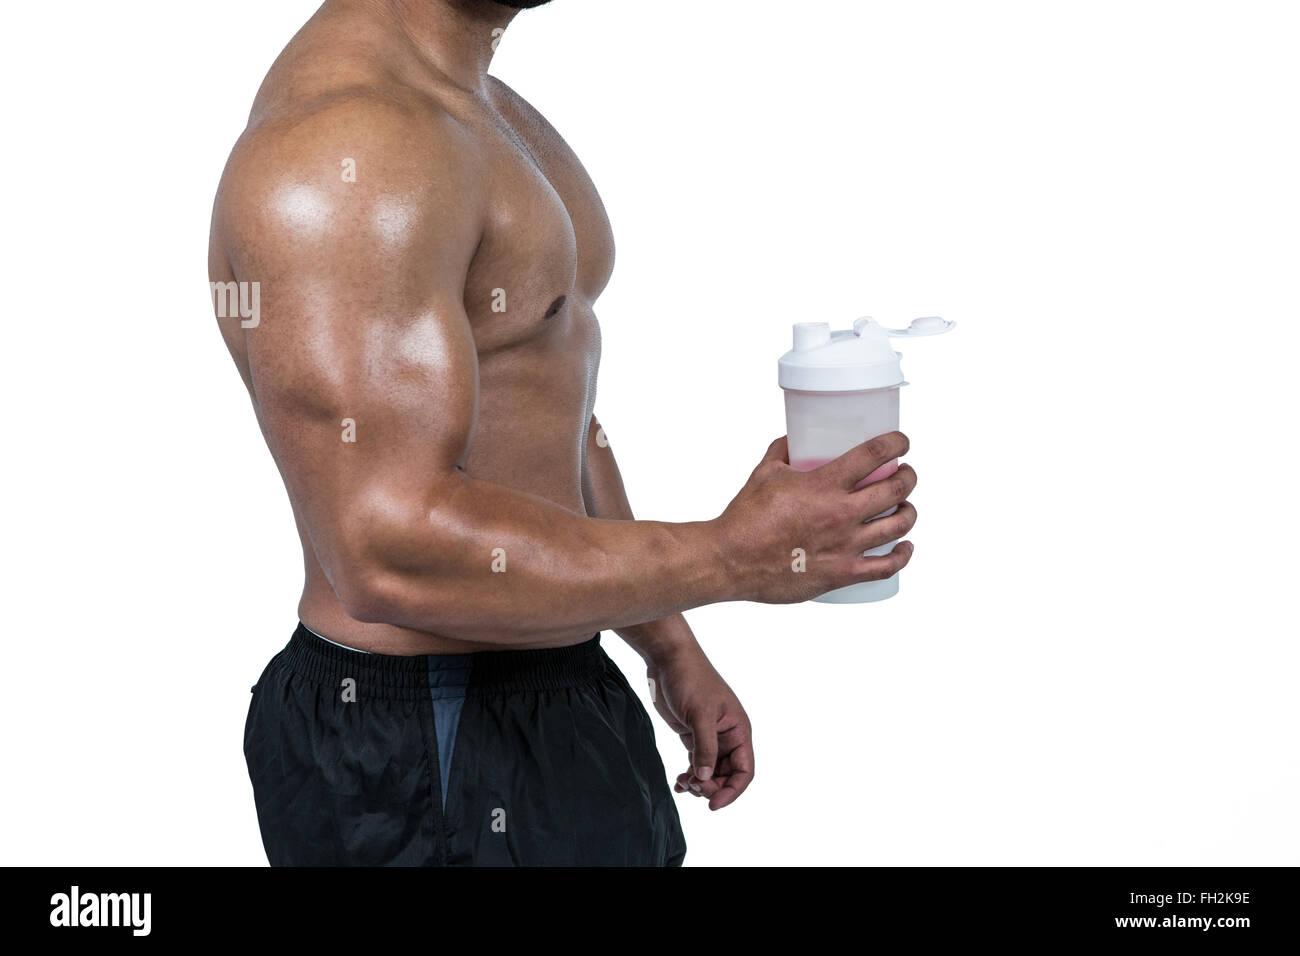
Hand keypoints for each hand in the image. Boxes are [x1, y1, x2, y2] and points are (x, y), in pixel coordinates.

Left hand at [646, 645, 753, 810]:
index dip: (732, 790)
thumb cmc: (690, 679)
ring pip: (711, 772)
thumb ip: (704, 747)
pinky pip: (697, 763)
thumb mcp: (699, 714)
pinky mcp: (692, 735)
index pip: (744, 770)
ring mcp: (710, 736)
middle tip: (692, 788)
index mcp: (738, 730)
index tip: (712, 804)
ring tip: (682, 784)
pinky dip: (690, 776)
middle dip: (712, 787)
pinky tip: (679, 781)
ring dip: (699, 784)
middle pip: (727, 775)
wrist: (668, 659)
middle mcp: (728, 736)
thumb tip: (706, 778)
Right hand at [716, 432, 917, 602]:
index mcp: (823, 485)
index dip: (896, 442)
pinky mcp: (842, 573)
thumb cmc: (745, 517)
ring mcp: (845, 545)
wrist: (731, 560)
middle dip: (908, 476)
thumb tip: (794, 438)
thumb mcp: (763, 474)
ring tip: (905, 506)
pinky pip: (886, 567)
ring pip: (898, 525)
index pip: (874, 454)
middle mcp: (841, 513)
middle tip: (905, 473)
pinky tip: (905, 547)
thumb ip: (782, 451)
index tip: (902, 441)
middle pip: (896, 489)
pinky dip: (902, 555)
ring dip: (909, 511)